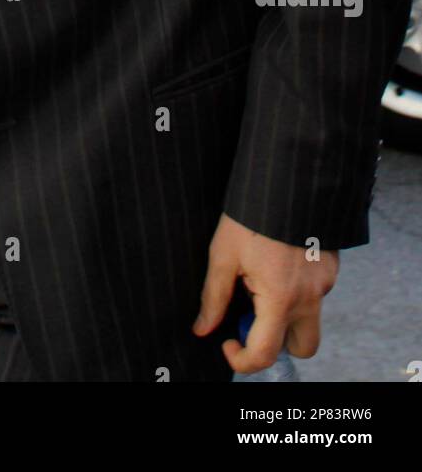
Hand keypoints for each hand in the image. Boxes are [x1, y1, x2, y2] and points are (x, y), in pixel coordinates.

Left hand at [193, 212, 338, 373]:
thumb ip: (214, 297)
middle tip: (252, 313)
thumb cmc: (250, 214)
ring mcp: (324, 282)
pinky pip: (316, 293)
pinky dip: (298, 290)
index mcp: (281, 298)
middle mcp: (310, 296)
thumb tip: (203, 328)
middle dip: (278, 343)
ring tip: (263, 278)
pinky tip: (279, 261)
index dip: (242, 359)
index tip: (227, 341)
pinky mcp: (331, 266)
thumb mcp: (224, 254)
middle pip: (302, 348)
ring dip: (287, 314)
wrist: (288, 176)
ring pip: (310, 319)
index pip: (266, 354)